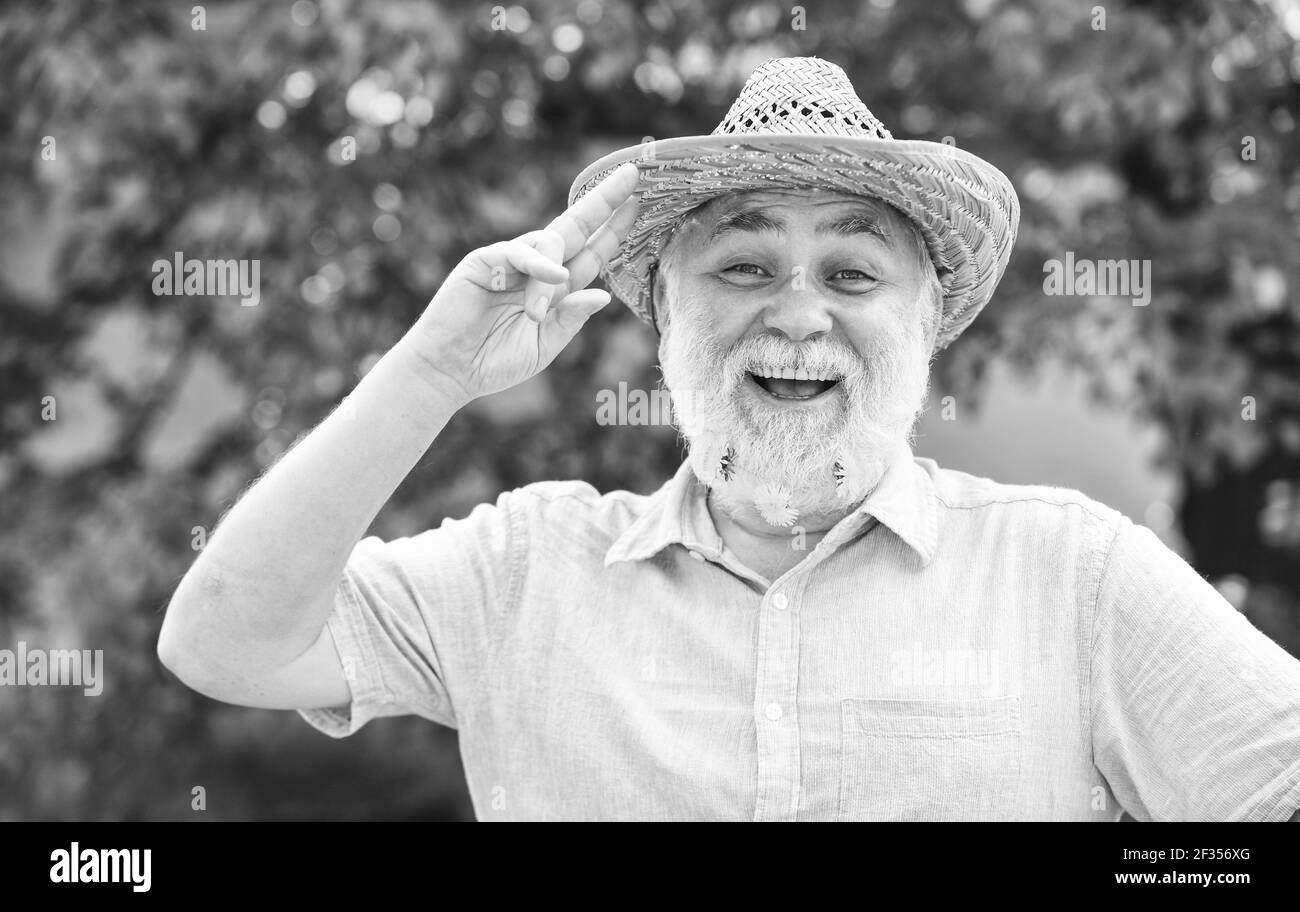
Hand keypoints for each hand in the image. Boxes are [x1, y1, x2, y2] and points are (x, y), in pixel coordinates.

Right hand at [403, 162, 640, 403]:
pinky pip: (518, 253)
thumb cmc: (493, 361)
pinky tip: (553, 276)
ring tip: (534, 314)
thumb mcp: (545, 344)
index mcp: (554, 288)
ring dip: (552, 276)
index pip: (591, 252)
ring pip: (548, 243)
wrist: (450, 372)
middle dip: (604, 201)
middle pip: (576, 227)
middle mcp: (536, 268)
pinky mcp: (484, 261)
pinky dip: (538, 265)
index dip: (615, 230)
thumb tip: (604, 295)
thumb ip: (571, 319)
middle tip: (633, 175)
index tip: (640, 203)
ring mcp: (510, 262)